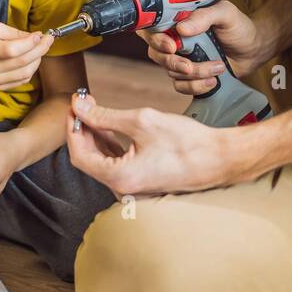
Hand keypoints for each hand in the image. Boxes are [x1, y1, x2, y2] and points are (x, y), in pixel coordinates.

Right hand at [0, 23, 53, 90]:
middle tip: (48, 40)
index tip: (40, 34)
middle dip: (40, 50)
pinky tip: (32, 60)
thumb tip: (35, 36)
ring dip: (38, 60)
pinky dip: (31, 70)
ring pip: (25, 73)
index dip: (31, 43)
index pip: (13, 50)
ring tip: (40, 49)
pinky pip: (21, 81)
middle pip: (22, 62)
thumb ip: (14, 33)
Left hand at [65, 91, 231, 195]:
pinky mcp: (140, 183)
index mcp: (119, 178)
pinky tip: (108, 126)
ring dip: (95, 135)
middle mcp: (122, 189)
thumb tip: (80, 107)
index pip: (80, 154)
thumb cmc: (186, 142)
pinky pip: (116, 164)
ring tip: (93, 108)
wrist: (218, 159)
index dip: (73, 128)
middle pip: (89, 159)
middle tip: (82, 102)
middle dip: (83, 129)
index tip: (74, 105)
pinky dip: (109, 145)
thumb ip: (105, 116)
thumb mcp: (142, 121)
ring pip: (102, 161)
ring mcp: (132, 188)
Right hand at [139, 0, 267, 95]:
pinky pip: (181, 86)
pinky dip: (196, 87)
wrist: (254, 50)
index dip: (156, 40)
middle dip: (173, 63)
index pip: (152, 29)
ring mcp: (181, 59)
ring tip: (218, 67)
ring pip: (171, 72)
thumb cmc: (238, 27)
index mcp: (177, 21)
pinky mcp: (189, 76)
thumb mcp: (225, 13)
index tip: (171, 47)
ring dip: (195, 74)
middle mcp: (175, 40)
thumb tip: (181, 28)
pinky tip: (213, 82)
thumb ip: (204, 16)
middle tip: (190, 66)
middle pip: (156, 54)